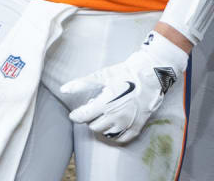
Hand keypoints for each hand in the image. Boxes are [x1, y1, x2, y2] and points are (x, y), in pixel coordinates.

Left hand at [59, 31, 187, 143]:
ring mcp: (128, 123)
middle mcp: (117, 117)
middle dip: (90, 118)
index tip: (74, 114)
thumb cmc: (125, 73)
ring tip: (104, 113)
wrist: (150, 75)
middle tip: (94, 107)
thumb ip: (81, 84)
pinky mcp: (137, 127)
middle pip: (93, 127)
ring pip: (106, 134)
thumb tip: (63, 89)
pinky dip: (114, 135)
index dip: (76, 116)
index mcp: (106, 104)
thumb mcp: (102, 76)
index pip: (83, 117)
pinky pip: (121, 139)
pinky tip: (113, 124)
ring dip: (101, 126)